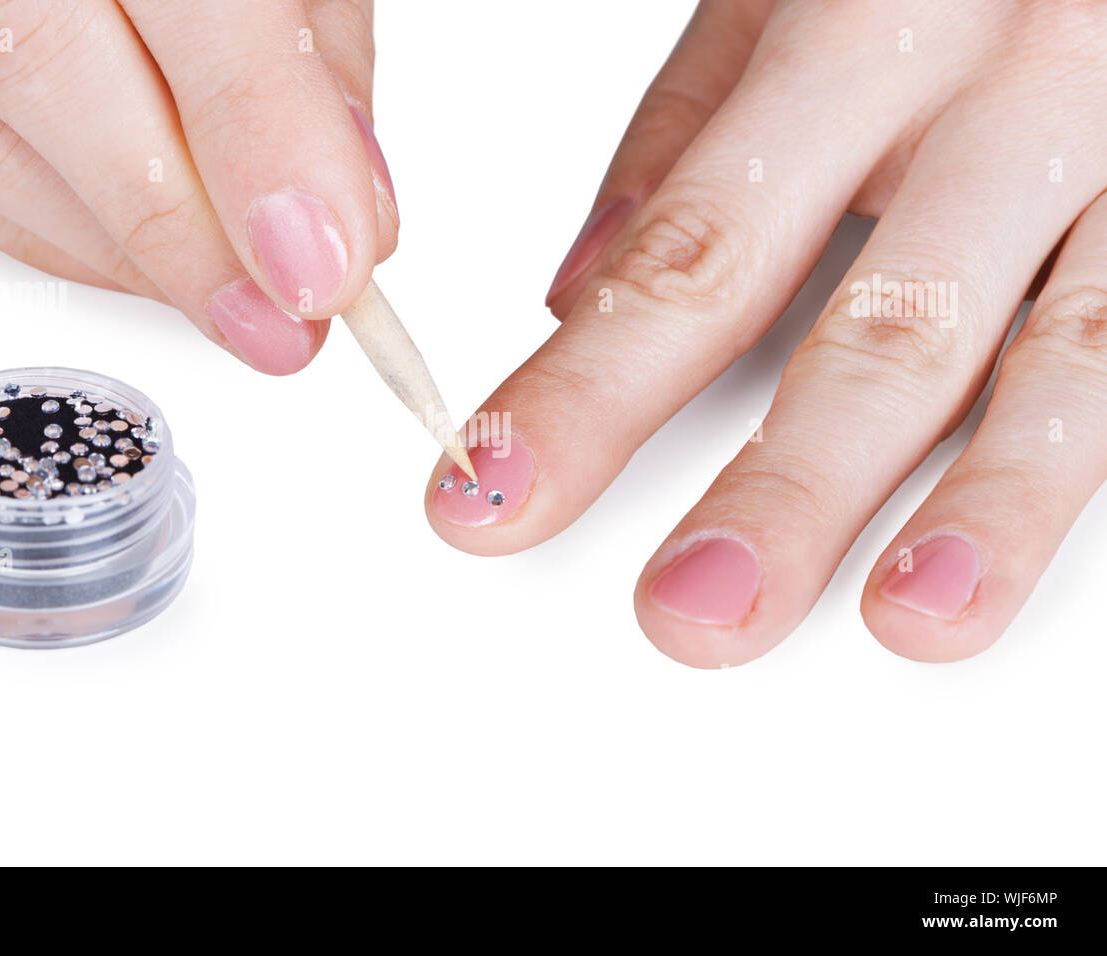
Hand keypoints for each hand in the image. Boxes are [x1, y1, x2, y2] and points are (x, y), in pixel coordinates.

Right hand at [0, 0, 395, 374]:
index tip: (318, 266)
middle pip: (27, 56)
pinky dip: (40, 233)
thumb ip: (313, 58)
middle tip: (280, 318)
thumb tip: (337, 220)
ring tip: (223, 292)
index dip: (253, 141)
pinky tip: (129, 255)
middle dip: (174, 227)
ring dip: (113, 250)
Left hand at [426, 0, 1106, 665]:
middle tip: (692, 607)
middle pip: (876, 326)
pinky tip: (1025, 542)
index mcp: (866, 32)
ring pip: (1060, 350)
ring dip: (981, 505)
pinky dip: (1089, 454)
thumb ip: (685, 139)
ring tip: (909, 619)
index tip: (500, 492)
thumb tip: (578, 297)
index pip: (696, 254)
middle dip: (783, 487)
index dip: (587, 393)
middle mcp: (1008, 89)